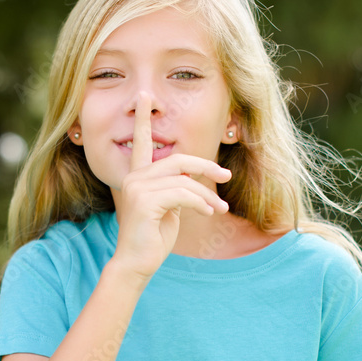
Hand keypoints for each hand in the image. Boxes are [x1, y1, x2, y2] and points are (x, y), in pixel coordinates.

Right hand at [110, 91, 231, 282]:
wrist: (136, 263)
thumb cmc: (153, 238)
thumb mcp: (168, 208)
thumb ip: (176, 189)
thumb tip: (195, 181)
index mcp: (139, 176)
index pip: (141, 142)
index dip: (142, 119)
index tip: (145, 97)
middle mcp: (135, 177)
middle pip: (179, 160)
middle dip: (206, 167)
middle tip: (225, 175)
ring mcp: (138, 188)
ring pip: (185, 180)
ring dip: (207, 195)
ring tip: (219, 210)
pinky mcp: (146, 201)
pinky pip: (184, 194)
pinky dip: (201, 204)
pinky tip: (209, 214)